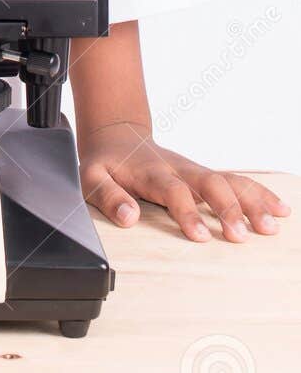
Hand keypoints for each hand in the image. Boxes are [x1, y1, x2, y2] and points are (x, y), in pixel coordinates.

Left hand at [80, 122, 291, 242]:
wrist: (118, 135)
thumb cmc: (107, 162)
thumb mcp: (93, 177)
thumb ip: (109, 197)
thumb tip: (128, 217)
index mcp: (151, 172)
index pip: (173, 191)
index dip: (187, 212)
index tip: (200, 236)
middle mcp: (178, 169)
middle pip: (209, 183)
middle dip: (228, 209)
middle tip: (242, 236)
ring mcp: (195, 171)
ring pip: (228, 180)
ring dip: (251, 202)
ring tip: (271, 225)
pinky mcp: (204, 175)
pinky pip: (236, 181)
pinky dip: (259, 193)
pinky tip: (279, 208)